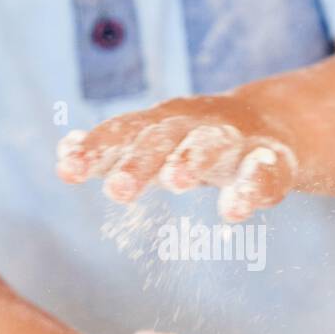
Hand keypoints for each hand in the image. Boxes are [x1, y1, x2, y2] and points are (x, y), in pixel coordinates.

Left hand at [55, 94, 298, 221]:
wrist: (271, 127)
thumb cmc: (195, 142)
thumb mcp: (154, 144)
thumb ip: (112, 152)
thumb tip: (61, 159)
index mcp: (161, 122)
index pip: (123, 132)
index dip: (96, 149)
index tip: (67, 169)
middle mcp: (193, 125)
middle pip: (163, 138)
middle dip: (140, 161)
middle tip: (118, 189)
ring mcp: (235, 140)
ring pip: (212, 146)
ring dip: (193, 160)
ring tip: (177, 181)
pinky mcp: (272, 161)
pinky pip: (263, 172)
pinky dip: (250, 188)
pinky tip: (234, 211)